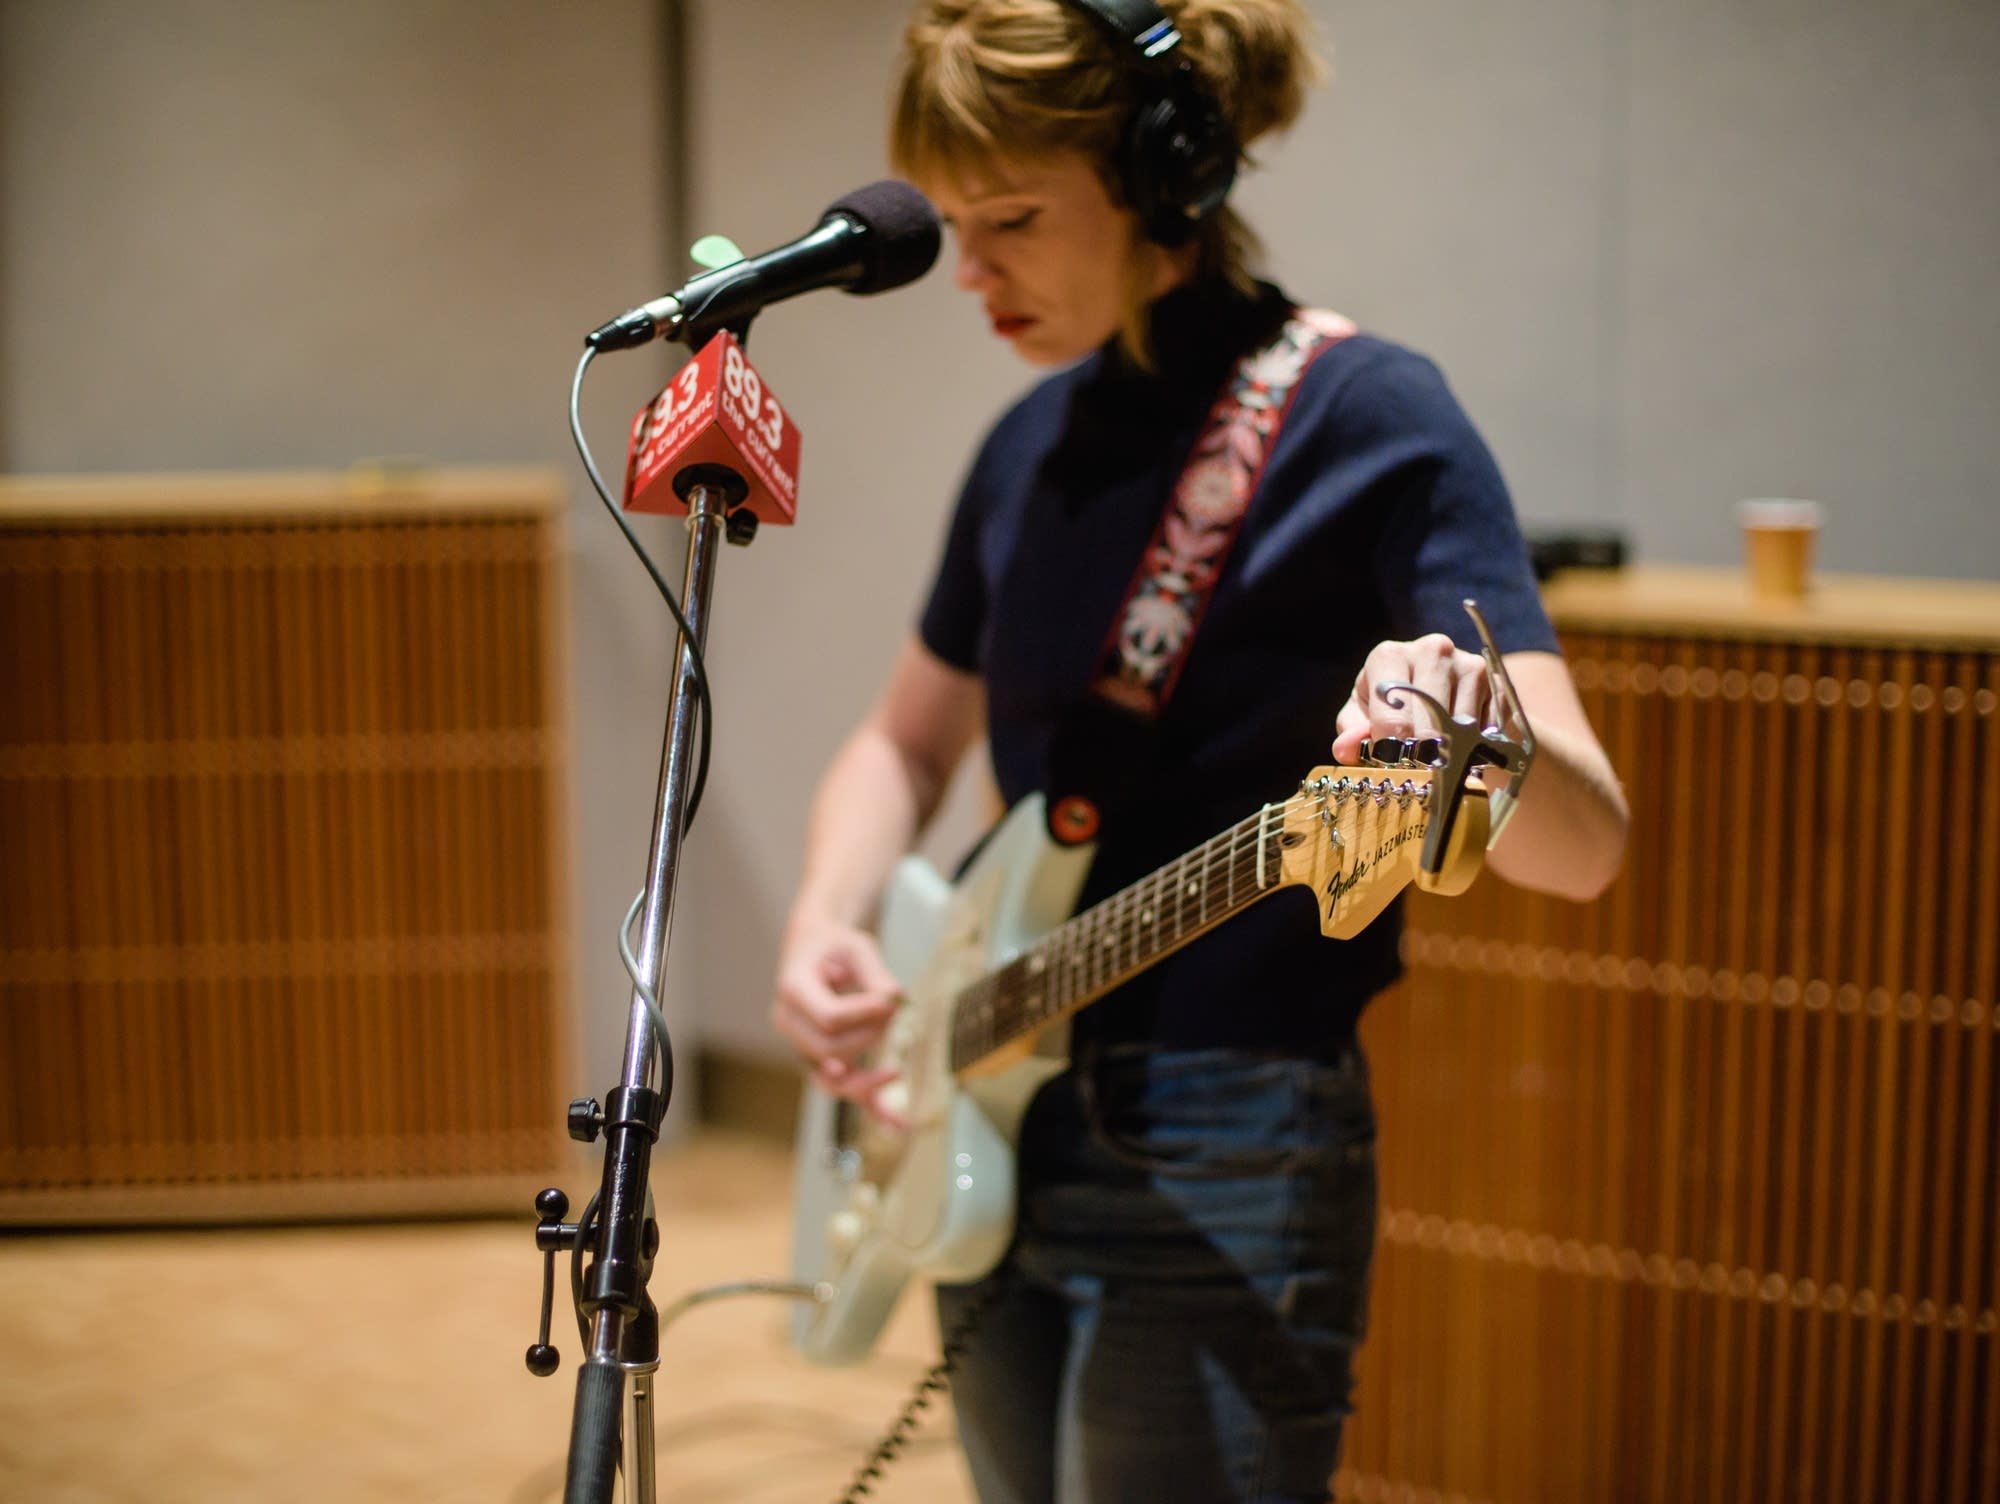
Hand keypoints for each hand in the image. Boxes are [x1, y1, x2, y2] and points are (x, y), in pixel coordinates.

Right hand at [771, 916, 903, 1114]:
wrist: (815, 948)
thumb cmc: (835, 943)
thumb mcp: (856, 945)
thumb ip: (875, 974)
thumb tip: (896, 1001)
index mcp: (793, 990)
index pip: (828, 1018)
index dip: (864, 1014)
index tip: (892, 1003)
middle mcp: (791, 1023)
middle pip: (829, 1050)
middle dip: (868, 1037)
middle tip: (894, 1014)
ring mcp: (802, 1045)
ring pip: (831, 1080)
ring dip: (867, 1080)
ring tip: (896, 1075)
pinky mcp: (820, 1059)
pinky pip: (843, 1088)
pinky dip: (869, 1105)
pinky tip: (897, 1123)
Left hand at [1331, 633, 1494, 763]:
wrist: (1439, 687)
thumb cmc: (1391, 703)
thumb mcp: (1363, 714)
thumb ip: (1352, 733)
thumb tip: (1345, 749)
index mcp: (1389, 655)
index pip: (1392, 715)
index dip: (1391, 750)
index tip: (1392, 764)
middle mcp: (1432, 650)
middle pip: (1429, 721)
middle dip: (1421, 754)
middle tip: (1416, 770)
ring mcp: (1468, 664)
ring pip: (1461, 728)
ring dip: (1450, 752)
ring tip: (1438, 758)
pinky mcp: (1495, 681)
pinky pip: (1486, 728)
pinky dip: (1474, 746)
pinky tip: (1461, 744)